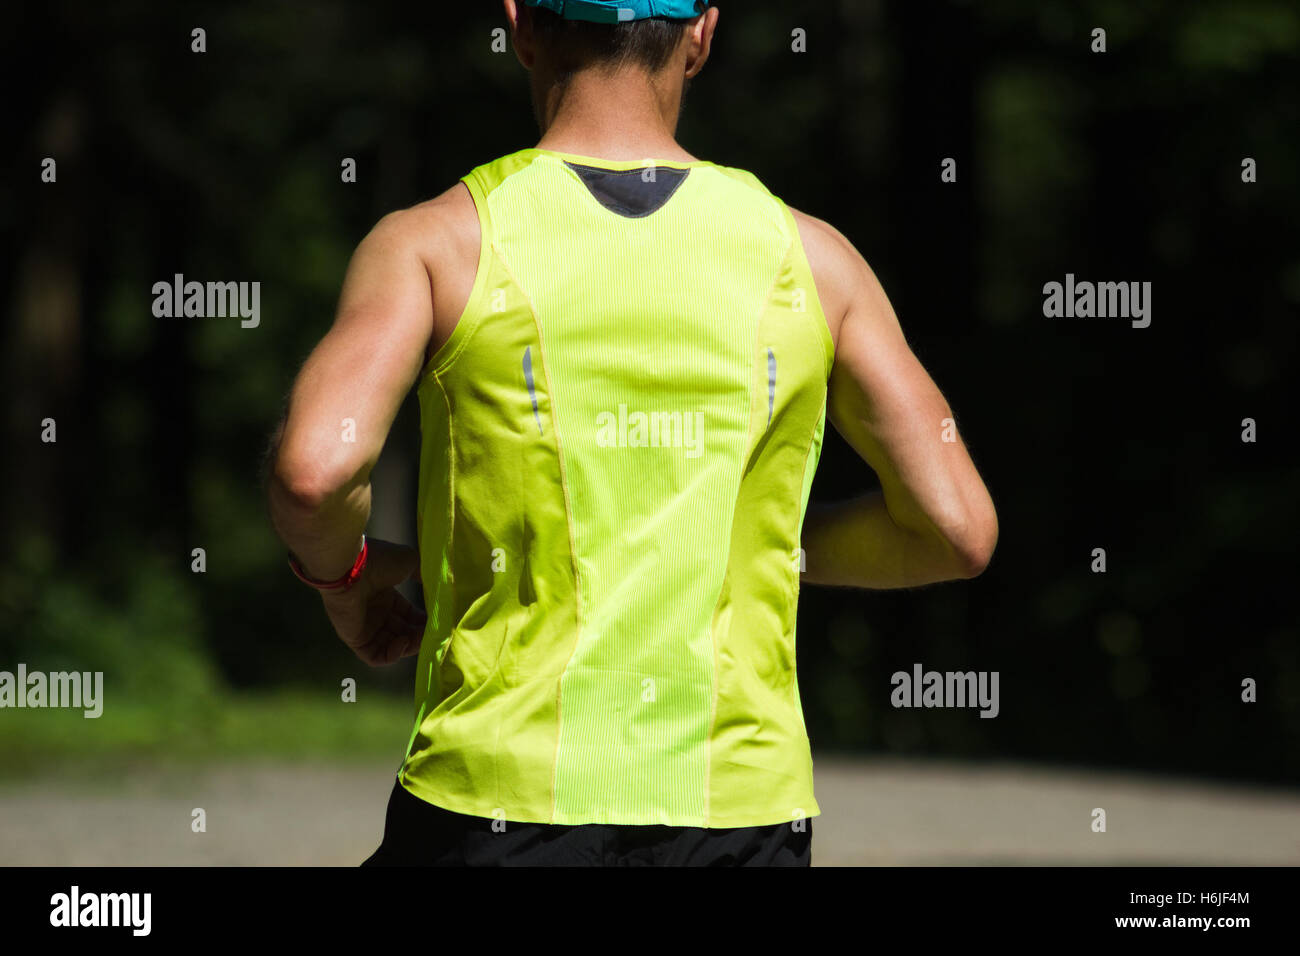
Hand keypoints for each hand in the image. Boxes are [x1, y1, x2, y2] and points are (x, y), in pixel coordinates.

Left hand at [320, 538, 426, 665]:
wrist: (351, 565)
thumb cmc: (379, 560)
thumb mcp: (410, 562)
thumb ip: (425, 574)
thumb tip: (438, 587)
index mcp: (385, 595)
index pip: (409, 615)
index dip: (424, 621)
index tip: (438, 621)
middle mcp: (375, 612)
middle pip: (402, 632)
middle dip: (420, 635)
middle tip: (433, 633)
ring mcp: (364, 627)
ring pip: (391, 646)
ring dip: (410, 646)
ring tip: (420, 638)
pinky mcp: (354, 639)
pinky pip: (375, 656)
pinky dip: (392, 655)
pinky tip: (403, 642)